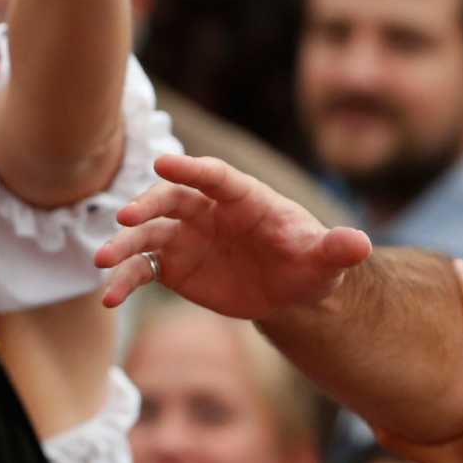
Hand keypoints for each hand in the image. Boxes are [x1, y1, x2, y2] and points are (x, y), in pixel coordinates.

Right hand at [94, 154, 371, 315]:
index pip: (214, 177)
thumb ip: (337, 249)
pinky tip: (109, 299)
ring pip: (146, 235)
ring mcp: (184, 236)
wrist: (287, 289)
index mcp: (243, 198)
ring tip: (101, 264)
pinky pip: (141, 270)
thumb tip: (360, 243)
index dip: (191, 170)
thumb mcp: (326, 260)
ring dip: (122, 246)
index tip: (164, 164)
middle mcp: (206, 210)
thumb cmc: (308, 263)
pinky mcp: (171, 265)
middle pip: (170, 200)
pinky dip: (123, 281)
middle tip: (124, 219)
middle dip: (146, 207)